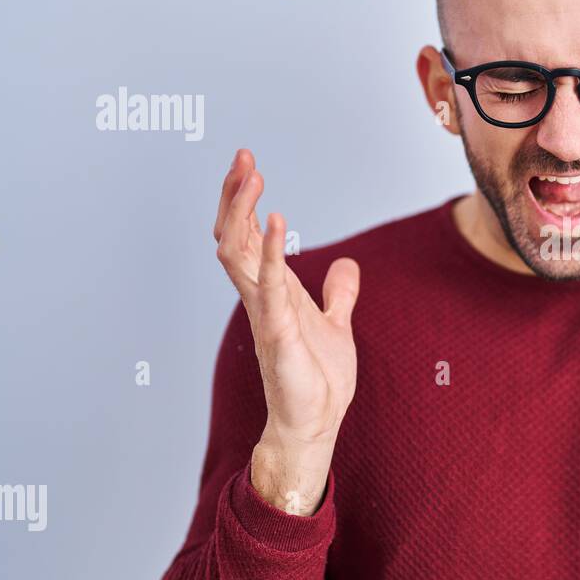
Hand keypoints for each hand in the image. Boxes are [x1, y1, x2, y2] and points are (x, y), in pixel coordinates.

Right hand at [213, 149, 360, 513]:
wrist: (317, 423)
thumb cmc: (317, 380)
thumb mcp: (336, 324)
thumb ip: (338, 295)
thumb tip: (345, 265)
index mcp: (272, 291)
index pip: (247, 236)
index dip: (243, 201)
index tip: (248, 165)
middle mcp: (260, 297)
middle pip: (233, 235)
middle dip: (234, 195)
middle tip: (242, 156)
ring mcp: (265, 313)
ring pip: (239, 254)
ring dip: (243, 212)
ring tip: (250, 176)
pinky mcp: (278, 333)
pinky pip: (268, 287)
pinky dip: (271, 253)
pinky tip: (277, 223)